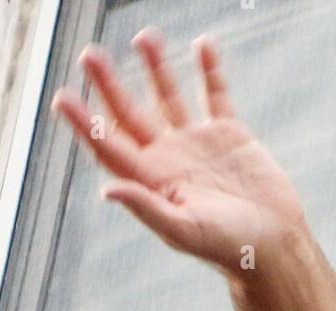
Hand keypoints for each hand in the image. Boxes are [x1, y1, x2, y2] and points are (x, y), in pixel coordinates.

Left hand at [51, 27, 307, 275]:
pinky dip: (209, 71)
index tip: (62, 97)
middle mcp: (169, 160)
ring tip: (143, 36)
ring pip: (169, 99)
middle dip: (109, 85)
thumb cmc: (227, 248)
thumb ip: (147, 208)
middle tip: (88, 54)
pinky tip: (202, 45)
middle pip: (130, 116)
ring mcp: (198, 145)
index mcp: (152, 182)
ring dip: (156, 69)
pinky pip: (215, 96)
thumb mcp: (185, 231)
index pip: (110, 147)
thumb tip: (107, 189)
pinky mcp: (230, 136)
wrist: (273, 245)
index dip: (85, 124)